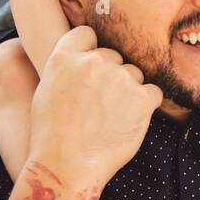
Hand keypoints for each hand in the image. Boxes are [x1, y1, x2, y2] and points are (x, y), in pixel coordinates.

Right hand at [27, 25, 163, 186]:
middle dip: (110, 75)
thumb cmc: (51, 135)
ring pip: (134, 74)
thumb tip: (82, 62)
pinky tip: (130, 121)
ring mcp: (120, 78)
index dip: (91, 50)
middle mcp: (94, 61)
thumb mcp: (46, 91)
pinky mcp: (142, 97)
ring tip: (112, 117)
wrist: (66, 165)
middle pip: (113, 57)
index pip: (87, 34)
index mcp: (64, 57)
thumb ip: (66, 69)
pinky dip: (146, 104)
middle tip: (100, 104)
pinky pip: (153, 92)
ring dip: (128, 90)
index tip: (91, 68)